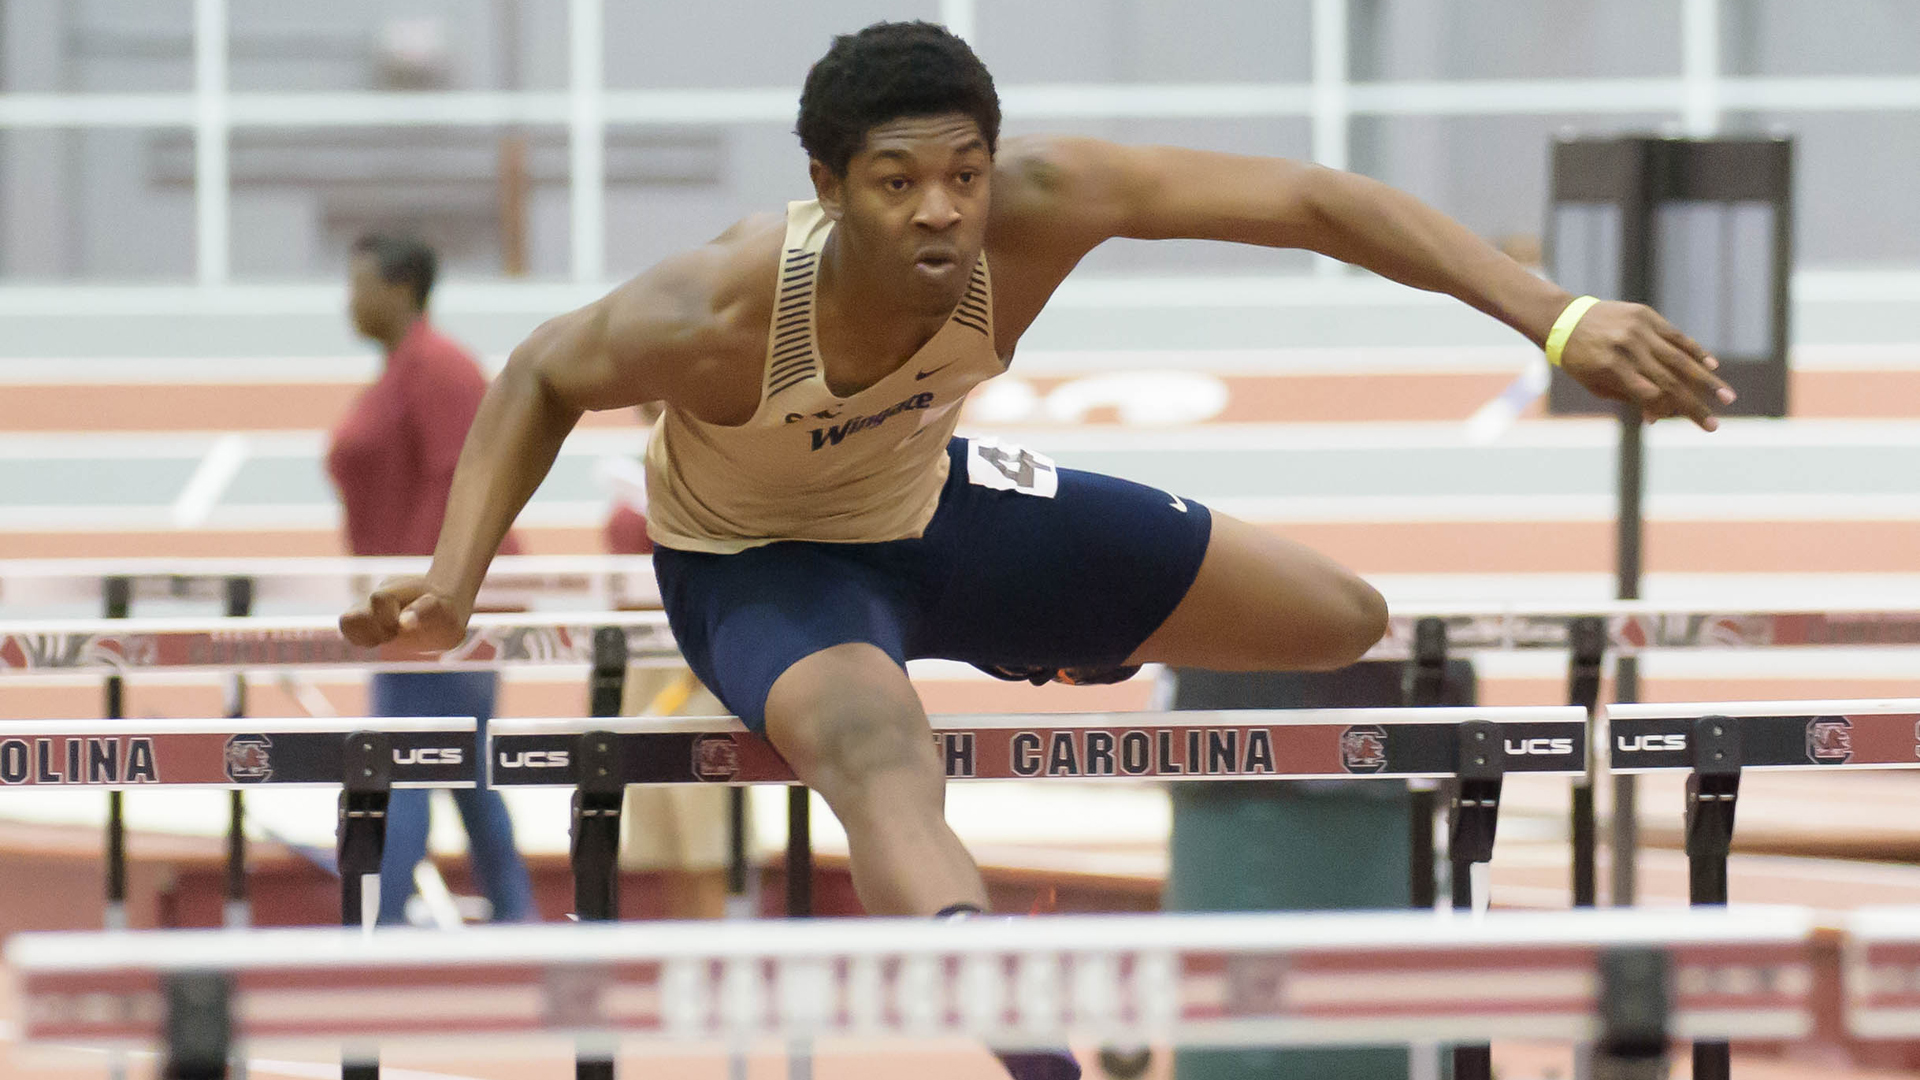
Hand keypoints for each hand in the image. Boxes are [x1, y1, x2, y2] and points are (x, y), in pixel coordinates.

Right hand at [339, 575, 470, 651]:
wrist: (441, 611)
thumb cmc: (444, 610)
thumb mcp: (443, 611)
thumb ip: (425, 611)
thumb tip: (404, 622)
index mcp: (397, 589)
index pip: (378, 599)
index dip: (389, 617)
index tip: (402, 626)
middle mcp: (378, 597)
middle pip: (352, 614)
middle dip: (373, 631)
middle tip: (393, 634)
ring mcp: (368, 608)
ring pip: (347, 621)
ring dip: (364, 636)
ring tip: (386, 638)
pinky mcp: (366, 622)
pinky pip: (349, 630)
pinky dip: (361, 640)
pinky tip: (379, 641)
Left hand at [1555, 300, 1734, 429]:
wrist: (1565, 319)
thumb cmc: (1580, 360)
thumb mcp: (1595, 385)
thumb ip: (1627, 397)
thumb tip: (1657, 417)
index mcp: (1612, 367)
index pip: (1651, 394)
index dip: (1674, 411)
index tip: (1693, 424)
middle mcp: (1628, 348)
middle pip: (1670, 380)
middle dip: (1695, 404)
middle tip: (1715, 423)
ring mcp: (1638, 329)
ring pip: (1679, 357)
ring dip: (1707, 380)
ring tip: (1728, 397)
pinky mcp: (1645, 315)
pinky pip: (1675, 335)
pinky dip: (1695, 351)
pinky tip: (1712, 366)